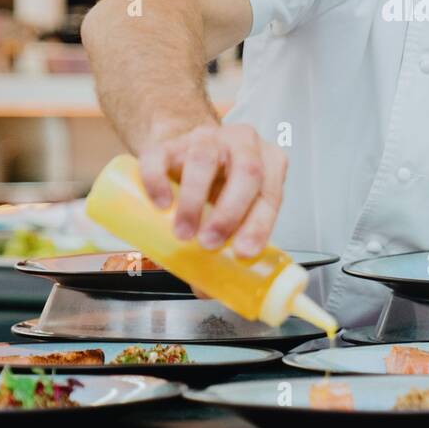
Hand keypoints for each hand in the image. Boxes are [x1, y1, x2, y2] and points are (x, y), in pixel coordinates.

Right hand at [137, 122, 287, 256]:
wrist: (186, 155)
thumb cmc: (218, 186)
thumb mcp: (234, 210)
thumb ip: (228, 244)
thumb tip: (213, 289)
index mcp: (269, 162)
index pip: (271, 193)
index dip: (259, 224)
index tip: (243, 252)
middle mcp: (243, 143)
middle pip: (246, 171)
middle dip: (229, 212)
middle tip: (210, 243)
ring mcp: (206, 138)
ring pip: (204, 159)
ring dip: (194, 200)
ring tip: (183, 233)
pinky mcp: (168, 143)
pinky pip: (161, 156)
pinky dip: (158, 180)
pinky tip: (159, 204)